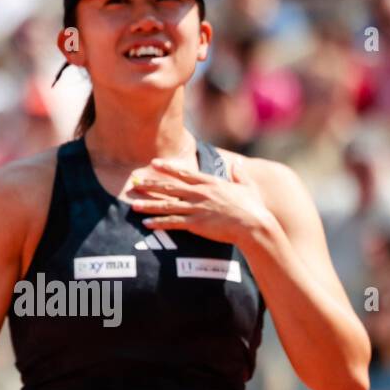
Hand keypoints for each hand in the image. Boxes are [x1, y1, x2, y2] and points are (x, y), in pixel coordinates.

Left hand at [126, 156, 276, 246]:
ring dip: (149, 205)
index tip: (153, 164)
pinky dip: (159, 223)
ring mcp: (197, 208)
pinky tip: (146, 223)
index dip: (167, 168)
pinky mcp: (196, 224)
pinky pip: (173, 223)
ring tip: (134, 205)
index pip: (184, 173)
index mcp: (210, 183)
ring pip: (167, 205)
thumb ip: (240, 176)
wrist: (255, 225)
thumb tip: (239, 165)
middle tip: (134, 182)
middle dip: (150, 185)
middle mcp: (200, 193)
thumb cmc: (254, 208)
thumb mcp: (248, 187)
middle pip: (170, 187)